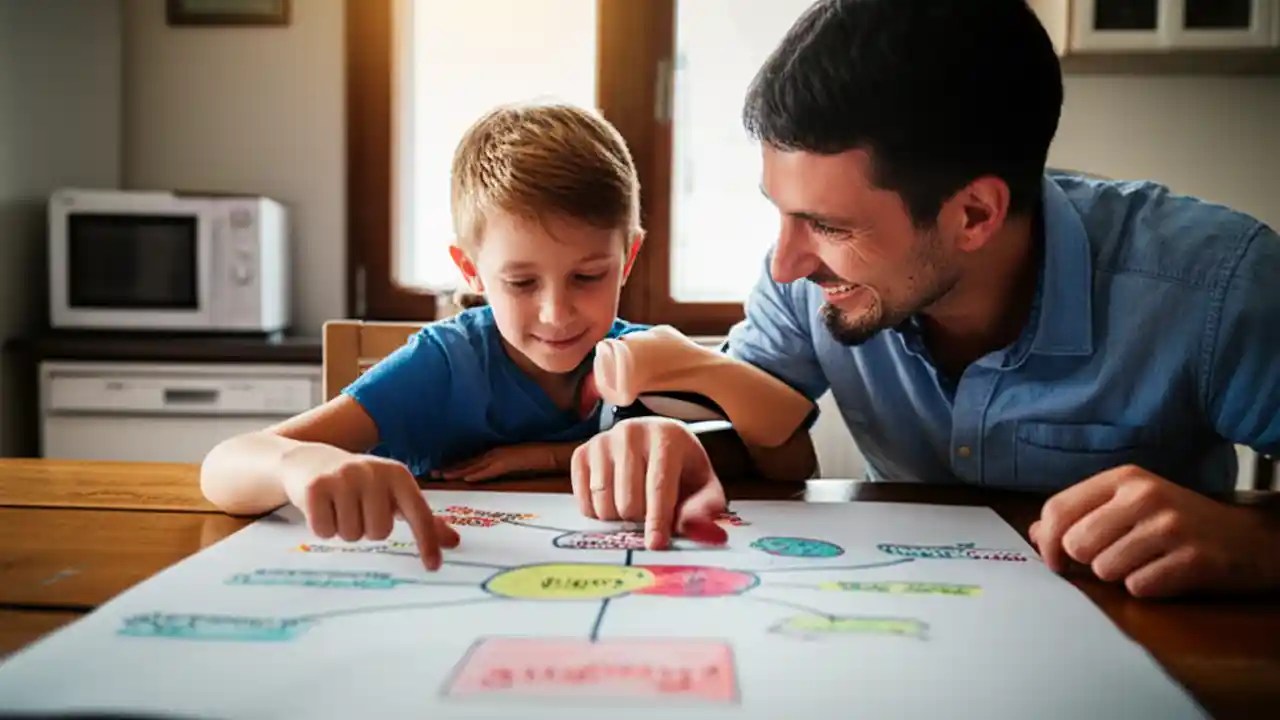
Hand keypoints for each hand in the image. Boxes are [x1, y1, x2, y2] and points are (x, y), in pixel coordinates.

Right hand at [279, 443, 459, 570]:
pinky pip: (325, 531)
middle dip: (367, 529)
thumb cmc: (359, 483)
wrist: (308, 460)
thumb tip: (453, 542)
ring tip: (339, 507)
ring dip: (344, 529)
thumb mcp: (392, 492)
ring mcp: (344, 478)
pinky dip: (322, 528)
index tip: (433, 566)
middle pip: (380, 532)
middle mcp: (374, 473)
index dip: (426, 541)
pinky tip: (322, 508)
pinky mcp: (316, 488)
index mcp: (398, 475)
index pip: (418, 513)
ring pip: (352, 535)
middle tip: (357, 509)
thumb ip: (422, 517)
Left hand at [436, 443, 567, 482]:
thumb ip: (498, 467)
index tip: (439, 470)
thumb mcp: (513, 462)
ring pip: (475, 465)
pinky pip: (491, 469)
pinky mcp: (509, 461)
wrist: (553, 452)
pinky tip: (468, 478)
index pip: (470, 461)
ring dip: (458, 471)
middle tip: (432, 473)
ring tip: (443, 476)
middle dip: (450, 468)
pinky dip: (479, 474)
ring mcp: (501, 456)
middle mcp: (494, 453)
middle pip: (468, 462)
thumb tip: (482, 475)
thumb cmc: (536, 458)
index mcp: (494, 453)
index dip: (454, 465)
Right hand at [570, 417, 727, 549]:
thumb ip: (706, 507)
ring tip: (632, 511)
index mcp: (666, 437)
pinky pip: (583, 498)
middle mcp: (630, 432)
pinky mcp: (582, 453)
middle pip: (627, 498)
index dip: (657, 519)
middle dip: (639, 521)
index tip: (655, 544)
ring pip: (602, 500)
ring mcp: (602, 441)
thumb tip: (687, 526)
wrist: (656, 443)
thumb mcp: (704, 485)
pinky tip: (612, 505)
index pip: (658, 485)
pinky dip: (596, 513)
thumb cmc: (682, 469)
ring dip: (617, 518)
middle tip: (648, 518)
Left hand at [1029, 464, 1279, 597]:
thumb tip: (1034, 533)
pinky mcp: (1191, 560)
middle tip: (1111, 559)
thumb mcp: (1130, 505)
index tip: (1054, 560)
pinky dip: (1146, 588)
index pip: (1058, 508)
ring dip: (1119, 576)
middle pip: (1077, 543)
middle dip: (1087, 561)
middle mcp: (1144, 496)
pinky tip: (1165, 574)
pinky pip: (1138, 588)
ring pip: (1105, 569)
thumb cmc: (1179, 522)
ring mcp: (1170, 527)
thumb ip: (1081, 514)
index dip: (1047, 541)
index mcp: (1124, 478)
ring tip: (1145, 563)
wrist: (1250, 539)